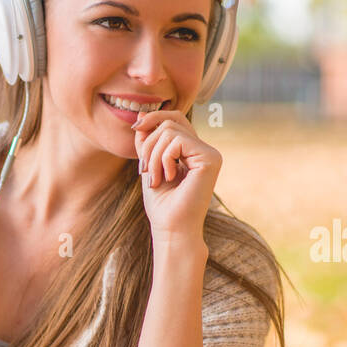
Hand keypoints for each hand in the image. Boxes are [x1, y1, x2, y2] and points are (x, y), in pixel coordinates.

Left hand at [132, 107, 220, 241]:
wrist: (171, 229)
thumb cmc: (161, 205)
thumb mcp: (149, 166)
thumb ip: (147, 142)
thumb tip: (141, 116)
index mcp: (192, 151)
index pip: (174, 119)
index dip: (153, 119)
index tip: (136, 130)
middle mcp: (204, 150)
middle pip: (170, 121)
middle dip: (148, 143)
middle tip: (144, 170)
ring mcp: (210, 153)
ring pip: (170, 130)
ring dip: (153, 155)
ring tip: (155, 179)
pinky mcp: (210, 158)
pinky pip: (177, 141)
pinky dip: (163, 159)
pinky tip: (167, 178)